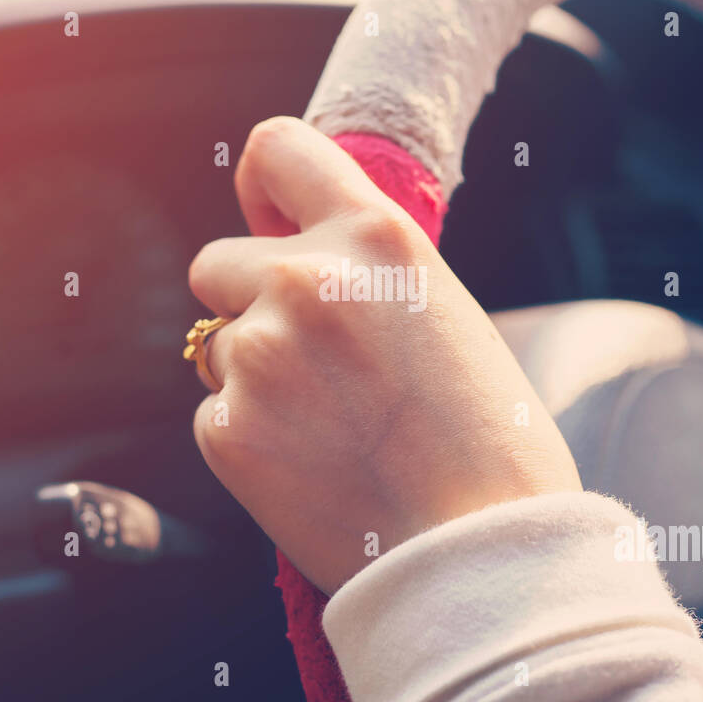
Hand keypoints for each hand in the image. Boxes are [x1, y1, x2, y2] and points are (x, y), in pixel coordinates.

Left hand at [188, 117, 581, 594]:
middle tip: (310, 360)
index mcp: (377, 237)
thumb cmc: (488, 439)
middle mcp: (307, 279)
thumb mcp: (443, 312)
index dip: (262, 187)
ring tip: (330, 425)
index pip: (276, 149)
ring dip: (253, 374)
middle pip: (214, 263)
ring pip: (215, 346)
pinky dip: (251, 436)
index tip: (266, 219)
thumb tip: (297, 253)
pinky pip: (216, 413)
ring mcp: (260, 355)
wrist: (481, 552)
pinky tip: (313, 465)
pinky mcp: (227, 430)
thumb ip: (367, 271)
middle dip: (245, 301)